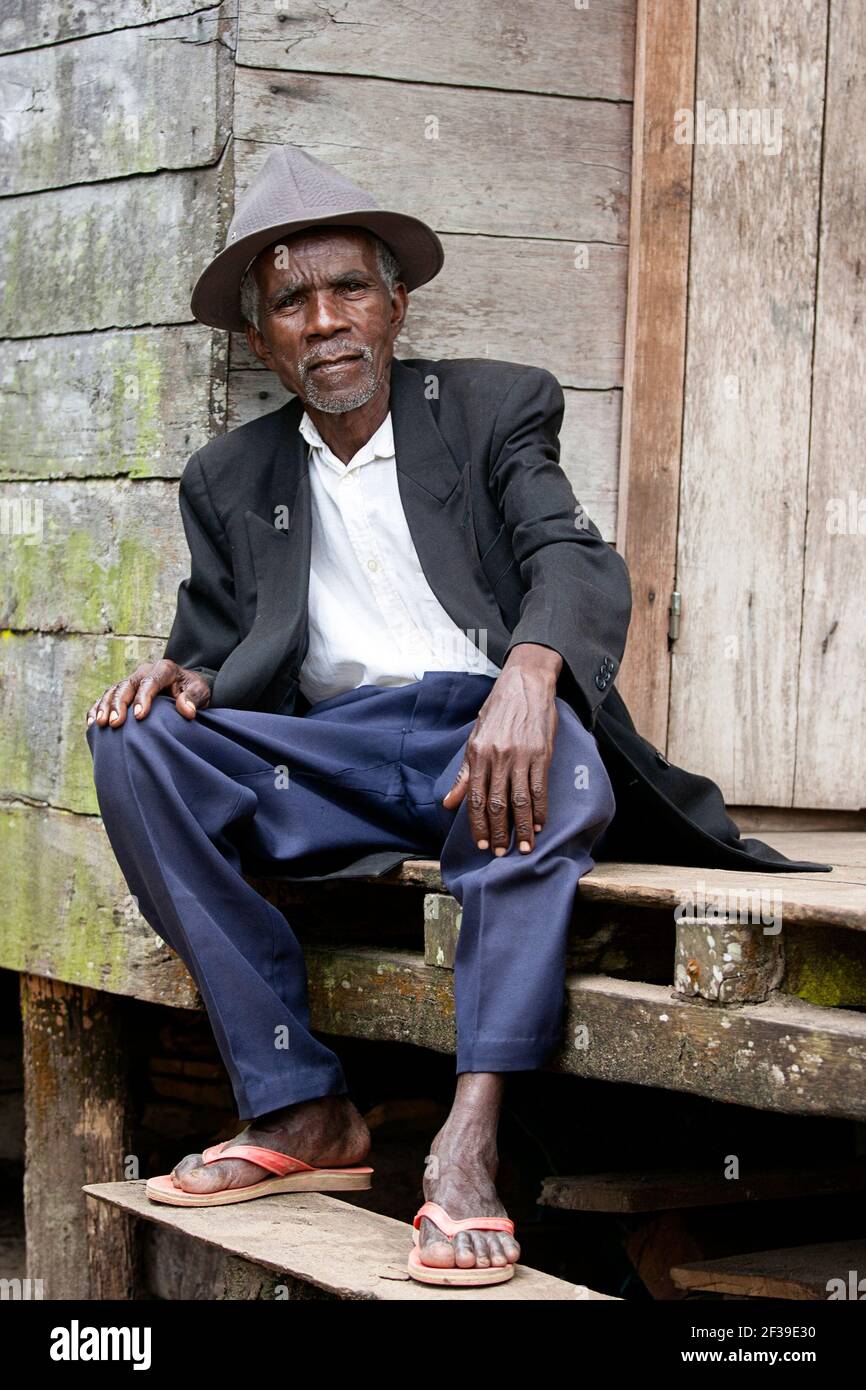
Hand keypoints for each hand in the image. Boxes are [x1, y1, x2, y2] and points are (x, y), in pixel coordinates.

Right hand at [86, 659, 209, 729]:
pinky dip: (97, 708)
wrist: (188, 688)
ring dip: (105, 707)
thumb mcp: (201, 692)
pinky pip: (106, 697)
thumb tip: (186, 711)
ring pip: (114, 690)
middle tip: (114, 724)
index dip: (142, 699)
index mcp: (164, 669)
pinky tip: (92, 723)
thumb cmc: (194, 691)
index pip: (150, 682)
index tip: (139, 717)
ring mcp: (132, 680)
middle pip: (127, 685)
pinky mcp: (124, 690)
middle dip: (118, 704)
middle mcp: (145, 671)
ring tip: (101, 724)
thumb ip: (193, 698)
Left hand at [442, 644, 561, 854]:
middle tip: (501, 853)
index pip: (474, 798)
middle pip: (496, 804)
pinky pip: (539, 788)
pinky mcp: (541, 753)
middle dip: (499, 832)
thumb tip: (448, 803)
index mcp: (478, 754)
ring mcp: (521, 756)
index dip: (477, 825)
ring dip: (521, 827)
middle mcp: (497, 757)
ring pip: (519, 800)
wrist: (525, 684)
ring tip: (523, 847)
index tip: (482, 844)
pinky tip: (539, 824)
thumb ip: (464, 773)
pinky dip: (539, 809)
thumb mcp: (474, 738)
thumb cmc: (498, 711)